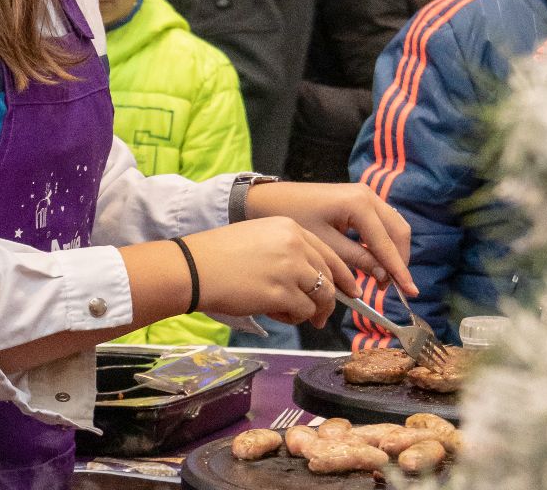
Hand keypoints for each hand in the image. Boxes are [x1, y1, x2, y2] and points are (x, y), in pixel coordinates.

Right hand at [182, 218, 344, 326]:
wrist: (196, 267)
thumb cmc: (221, 255)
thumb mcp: (260, 238)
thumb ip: (289, 252)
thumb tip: (313, 280)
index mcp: (290, 228)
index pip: (329, 253)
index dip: (342, 276)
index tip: (350, 291)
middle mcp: (295, 244)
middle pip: (329, 277)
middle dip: (329, 301)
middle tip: (319, 317)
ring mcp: (290, 268)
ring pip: (321, 296)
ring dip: (310, 311)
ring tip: (290, 313)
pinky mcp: (281, 293)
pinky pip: (303, 312)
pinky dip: (294, 318)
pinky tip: (274, 312)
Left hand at [243, 182, 415, 296]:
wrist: (271, 199)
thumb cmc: (294, 219)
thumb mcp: (325, 245)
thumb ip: (357, 260)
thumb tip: (384, 277)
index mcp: (359, 204)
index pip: (386, 243)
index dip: (399, 270)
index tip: (410, 292)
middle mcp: (367, 195)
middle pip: (398, 231)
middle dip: (399, 260)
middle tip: (394, 288)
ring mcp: (365, 195)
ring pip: (393, 226)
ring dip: (392, 252)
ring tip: (382, 280)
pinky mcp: (359, 199)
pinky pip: (381, 223)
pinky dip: (383, 243)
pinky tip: (374, 262)